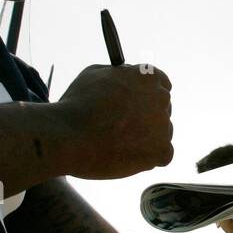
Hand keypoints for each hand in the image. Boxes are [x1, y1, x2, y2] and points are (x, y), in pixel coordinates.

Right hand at [56, 63, 172, 178]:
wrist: (69, 138)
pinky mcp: (162, 151)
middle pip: (161, 109)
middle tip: (124, 127)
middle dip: (146, 117)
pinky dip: (148, 158)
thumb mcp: (94, 74)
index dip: (146, 94)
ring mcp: (164, 125)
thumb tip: (124, 77)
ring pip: (161, 133)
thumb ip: (118, 75)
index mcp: (146, 76)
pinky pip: (163, 155)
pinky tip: (127, 155)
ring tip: (118, 143)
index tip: (138, 103)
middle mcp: (161, 98)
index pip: (160, 83)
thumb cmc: (76, 106)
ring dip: (146, 138)